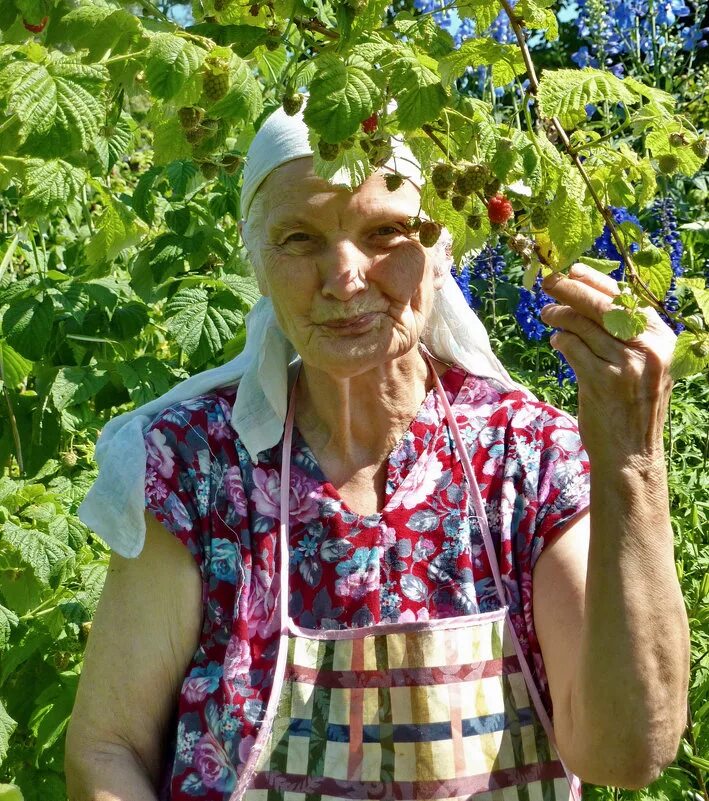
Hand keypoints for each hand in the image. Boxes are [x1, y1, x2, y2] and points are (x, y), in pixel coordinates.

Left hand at [540, 263, 675, 464]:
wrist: (631, 452)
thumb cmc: (632, 406)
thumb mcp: (644, 366)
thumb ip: (627, 336)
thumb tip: (590, 298)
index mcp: (662, 339)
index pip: (626, 297)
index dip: (595, 280)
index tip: (573, 269)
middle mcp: (647, 348)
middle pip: (601, 304)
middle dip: (570, 288)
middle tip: (548, 281)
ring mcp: (625, 364)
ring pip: (582, 323)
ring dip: (558, 314)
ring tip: (547, 314)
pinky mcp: (600, 380)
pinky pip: (571, 346)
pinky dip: (559, 339)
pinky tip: (556, 340)